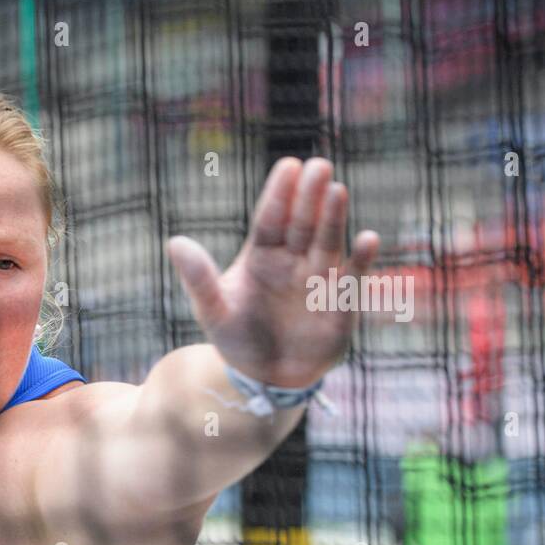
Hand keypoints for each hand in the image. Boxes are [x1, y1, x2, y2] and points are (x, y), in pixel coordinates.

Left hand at [166, 157, 380, 388]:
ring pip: (327, 242)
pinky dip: (362, 260)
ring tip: (336, 190)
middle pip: (302, 224)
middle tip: (318, 166)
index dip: (279, 195)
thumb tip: (176, 242)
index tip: (289, 166)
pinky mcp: (341, 303)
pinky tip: (368, 239)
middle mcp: (293, 261)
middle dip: (309, 196)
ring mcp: (318, 279)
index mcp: (261, 257)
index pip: (271, 220)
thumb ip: (199, 279)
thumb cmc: (238, 339)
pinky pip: (353, 278)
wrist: (264, 378)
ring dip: (333, 218)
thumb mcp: (213, 312)